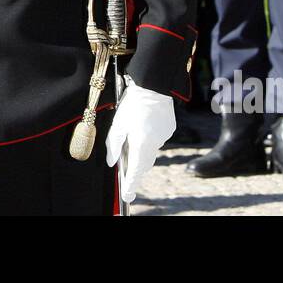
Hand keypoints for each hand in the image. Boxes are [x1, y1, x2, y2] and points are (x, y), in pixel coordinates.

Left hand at [105, 76, 174, 204]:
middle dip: (135, 169)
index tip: (128, 196)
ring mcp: (164, 136)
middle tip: (126, 174)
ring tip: (132, 141)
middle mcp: (155, 143)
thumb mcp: (118, 124)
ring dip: (141, 151)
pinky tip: (142, 126)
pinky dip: (149, 138)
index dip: (130, 184)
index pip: (135, 171)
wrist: (153, 86)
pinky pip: (157, 139)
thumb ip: (114, 145)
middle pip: (144, 163)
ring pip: (151, 150)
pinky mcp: (169, 129)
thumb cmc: (132, 104)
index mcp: (142, 143)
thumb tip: (112, 162)